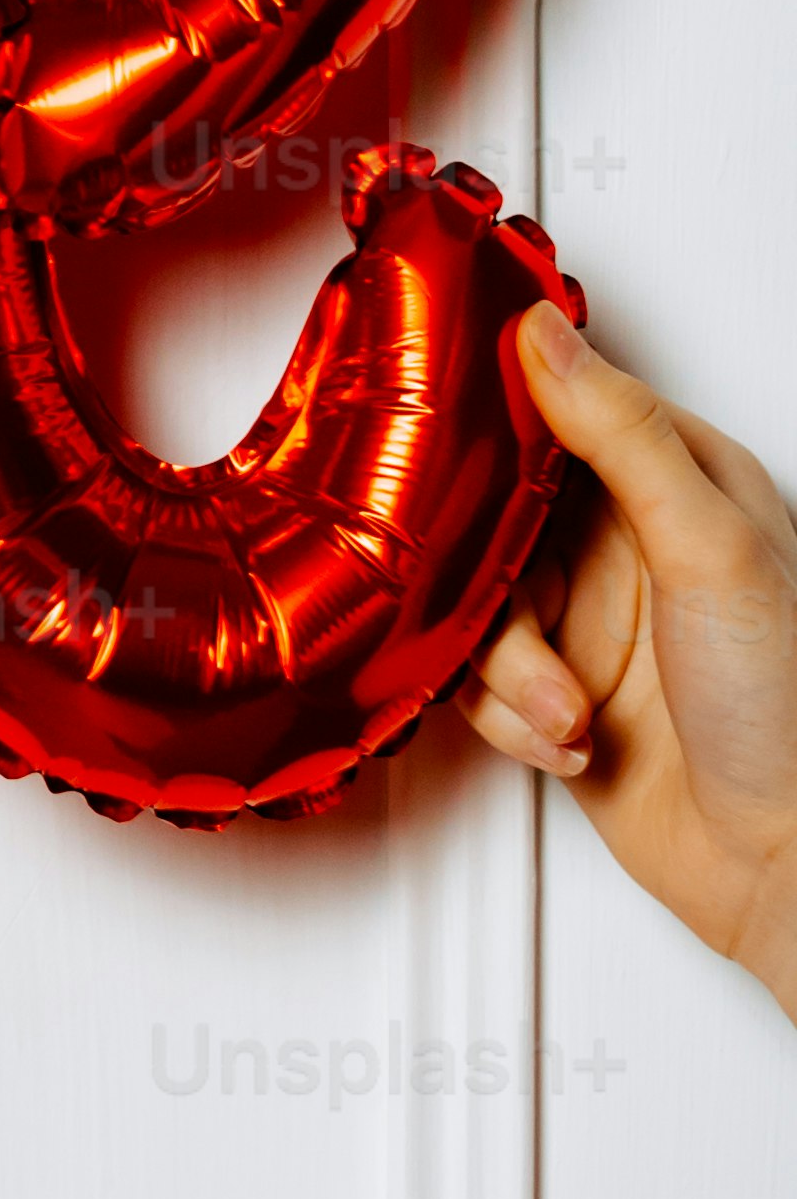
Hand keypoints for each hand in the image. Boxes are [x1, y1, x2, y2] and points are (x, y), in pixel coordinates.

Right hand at [467, 307, 796, 1018]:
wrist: (788, 863)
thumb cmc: (789, 706)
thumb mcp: (711, 547)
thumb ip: (621, 435)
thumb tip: (544, 335)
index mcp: (677, 481)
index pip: (556, 409)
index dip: (488, 421)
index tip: (436, 434)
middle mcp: (627, 543)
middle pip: (490, 516)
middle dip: (489, 582)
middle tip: (519, 616)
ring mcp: (589, 621)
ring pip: (474, 607)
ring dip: (510, 670)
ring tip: (570, 707)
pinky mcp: (555, 694)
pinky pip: (477, 685)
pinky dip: (512, 719)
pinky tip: (570, 740)